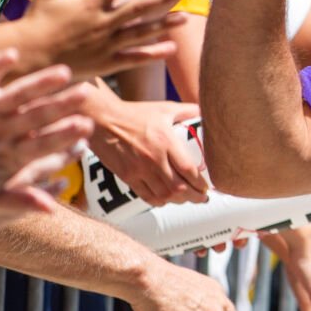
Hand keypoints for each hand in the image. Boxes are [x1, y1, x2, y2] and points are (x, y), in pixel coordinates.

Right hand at [22, 0, 190, 76]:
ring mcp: (106, 44)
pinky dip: (152, 53)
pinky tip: (170, 48)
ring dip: (164, 25)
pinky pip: (133, 58)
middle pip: (138, 6)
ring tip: (186, 18)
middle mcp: (102, 22)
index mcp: (89, 2)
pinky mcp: (106, 63)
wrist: (30, 57)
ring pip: (141, 33)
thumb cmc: (36, 21)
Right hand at [85, 95, 208, 205]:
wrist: (102, 120)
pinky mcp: (127, 176)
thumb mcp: (163, 108)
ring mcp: (139, 169)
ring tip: (186, 199)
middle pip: (179, 187)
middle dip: (194, 196)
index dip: (201, 183)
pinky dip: (159, 201)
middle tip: (202, 198)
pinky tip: (165, 200)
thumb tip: (206, 111)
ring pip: (164, 194)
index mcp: (166, 141)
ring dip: (178, 201)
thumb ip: (186, 111)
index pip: (189, 169)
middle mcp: (154, 158)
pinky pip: (146, 196)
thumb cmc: (134, 113)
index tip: (208, 187)